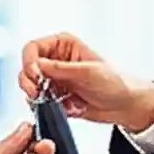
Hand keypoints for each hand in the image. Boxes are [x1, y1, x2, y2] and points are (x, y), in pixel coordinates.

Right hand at [20, 32, 153, 131]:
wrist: (127, 106)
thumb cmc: (116, 82)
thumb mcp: (88, 72)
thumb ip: (60, 69)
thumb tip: (36, 66)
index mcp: (63, 44)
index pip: (32, 48)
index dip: (29, 62)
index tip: (36, 76)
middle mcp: (56, 60)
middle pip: (26, 68)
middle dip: (29, 82)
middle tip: (38, 94)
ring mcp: (55, 80)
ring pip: (30, 87)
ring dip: (39, 97)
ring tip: (57, 102)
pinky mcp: (56, 98)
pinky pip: (40, 103)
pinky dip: (49, 108)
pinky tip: (69, 109)